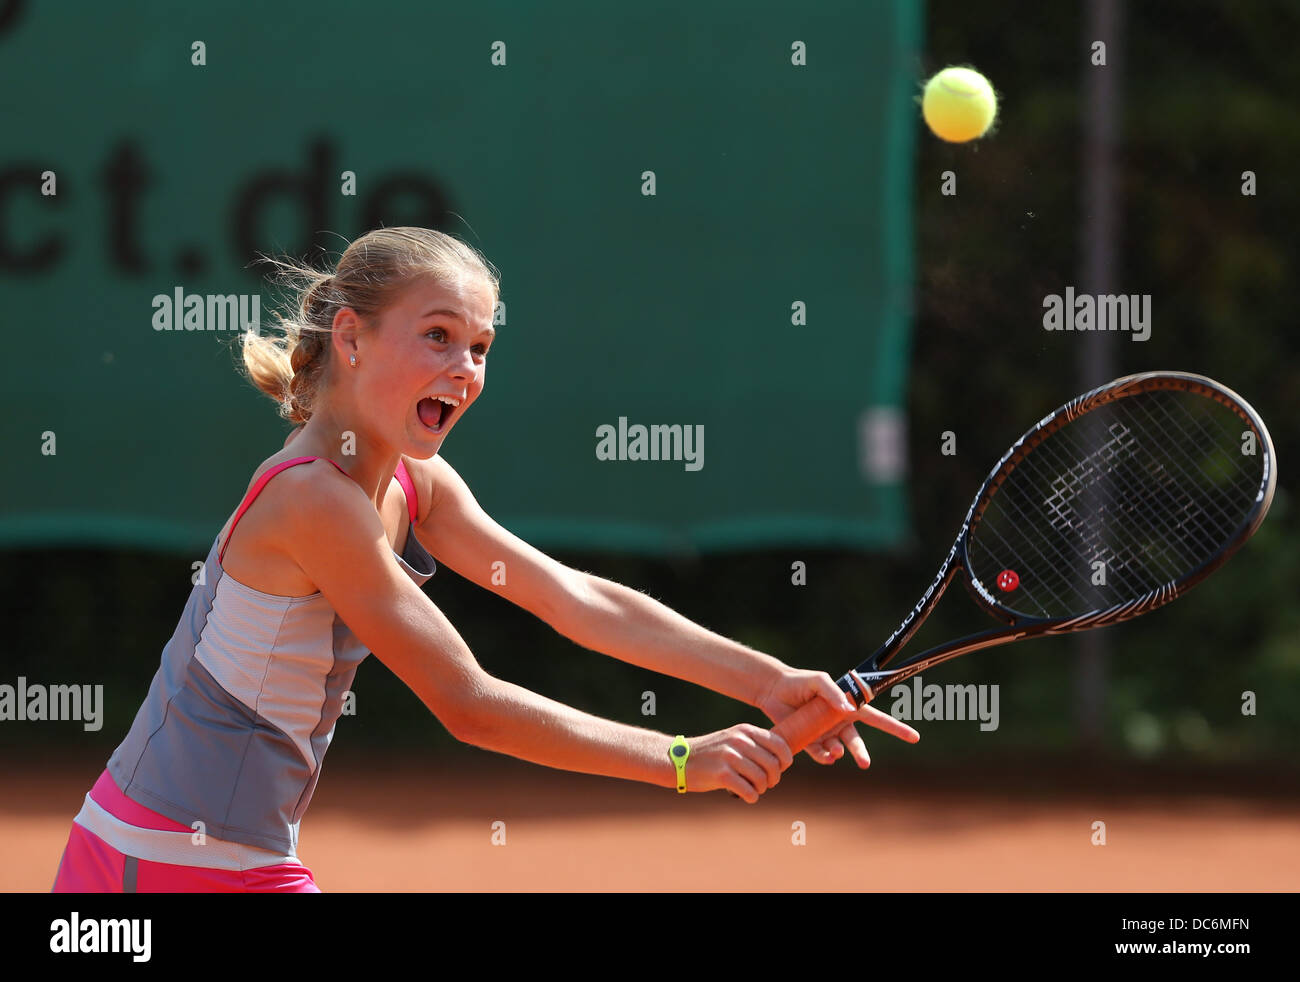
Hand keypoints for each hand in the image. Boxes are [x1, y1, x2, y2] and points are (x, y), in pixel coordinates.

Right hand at [685, 724, 793, 803]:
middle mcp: (739, 741)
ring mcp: (730, 757)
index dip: (784, 760)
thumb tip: (782, 761)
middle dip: (773, 779)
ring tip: (753, 789)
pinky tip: (745, 796)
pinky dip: (751, 797)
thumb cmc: (711, 754)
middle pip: (773, 765)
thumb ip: (754, 745)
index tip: (780, 769)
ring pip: (762, 779)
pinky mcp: (722, 774)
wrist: (678, 760)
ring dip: (761, 789)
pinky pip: (749, 791)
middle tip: (765, 784)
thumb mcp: (732, 740)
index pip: (779, 744)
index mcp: (745, 731)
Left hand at [756, 668, 918, 767]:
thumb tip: (846, 708)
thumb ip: (833, 692)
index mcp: (847, 707)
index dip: (895, 728)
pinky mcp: (809, 742)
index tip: (914, 737)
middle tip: (865, 763)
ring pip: (838, 750)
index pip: (876, 718)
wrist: (773, 691)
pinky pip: (821, 754)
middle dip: (861, 753)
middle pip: (856, 741)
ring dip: (839, 753)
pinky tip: (825, 755)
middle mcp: (838, 723)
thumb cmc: (799, 682)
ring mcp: (824, 734)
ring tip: (836, 752)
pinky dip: (824, 757)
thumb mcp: (818, 681)